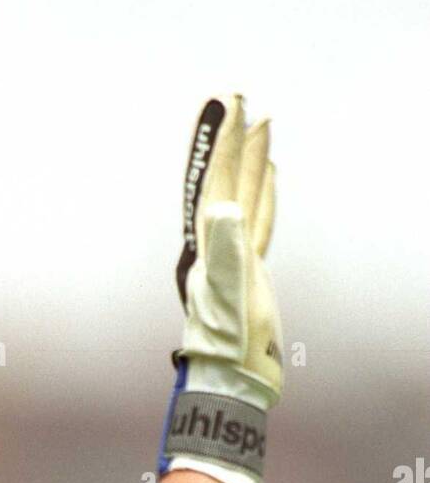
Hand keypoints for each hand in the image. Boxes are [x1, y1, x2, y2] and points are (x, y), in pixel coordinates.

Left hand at [158, 94, 283, 482]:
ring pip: (246, 196)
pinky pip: (260, 220)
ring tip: (259, 128)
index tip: (230, 105)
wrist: (233, 382)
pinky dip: (265, 196)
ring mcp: (236, 257)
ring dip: (252, 163)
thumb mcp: (229, 297)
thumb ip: (226, 252)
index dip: (226, 145)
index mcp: (214, 246)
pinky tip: (269, 182)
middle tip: (239, 100)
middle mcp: (221, 245)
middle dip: (236, 142)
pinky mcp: (251, 272)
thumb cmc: (229, 346)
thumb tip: (224, 210)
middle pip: (230, 182)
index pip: (220, 183)